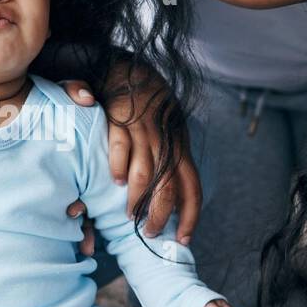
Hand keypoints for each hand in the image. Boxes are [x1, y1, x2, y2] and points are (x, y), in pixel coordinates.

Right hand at [61, 60, 202, 246]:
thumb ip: (168, 158)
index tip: (184, 237)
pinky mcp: (121, 120)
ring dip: (138, 199)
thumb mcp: (167, 129)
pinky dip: (117, 168)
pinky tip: (114, 181)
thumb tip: (172, 194)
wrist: (129, 69)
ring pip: (145, 174)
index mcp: (180, 145)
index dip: (191, 214)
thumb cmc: (147, 105)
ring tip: (131, 215)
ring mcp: (144, 131)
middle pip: (169, 187)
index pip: (193, 186)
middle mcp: (166, 141)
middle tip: (151, 231)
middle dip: (161, 215)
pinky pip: (120, 150)